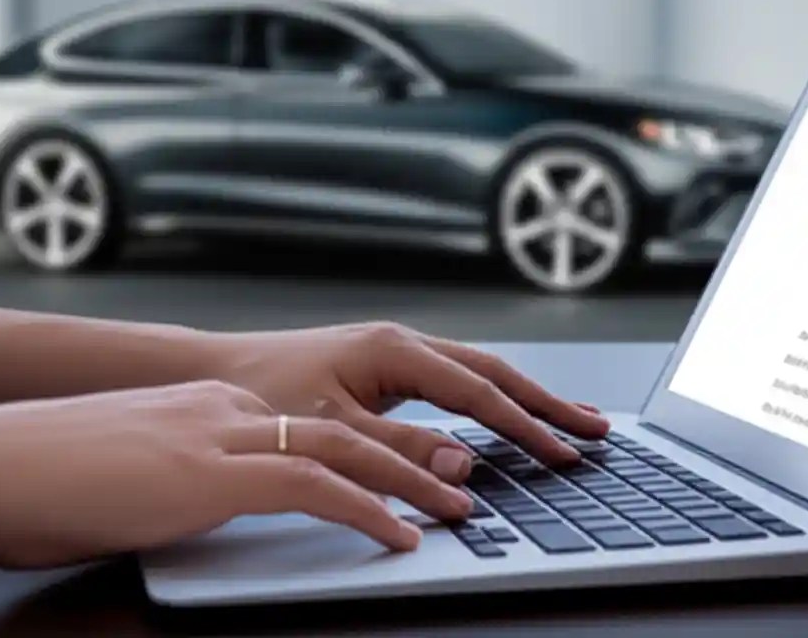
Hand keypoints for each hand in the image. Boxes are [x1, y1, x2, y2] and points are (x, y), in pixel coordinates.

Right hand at [0, 380, 472, 568]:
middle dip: (418, 458)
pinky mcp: (207, 472)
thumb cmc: (45, 478)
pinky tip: (398, 537)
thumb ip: (191, 480)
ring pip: (345, 449)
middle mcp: (227, 410)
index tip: (419, 475)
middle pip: (349, 429)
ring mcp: (218, 435)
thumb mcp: (138, 475)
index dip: (379, 453)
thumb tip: (214, 501)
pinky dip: (366, 510)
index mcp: (213, 407)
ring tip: (456, 513)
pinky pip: (312, 486)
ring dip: (411, 484)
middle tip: (466, 486)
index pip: (317, 427)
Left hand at [206, 323, 609, 477]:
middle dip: (547, 403)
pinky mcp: (385, 366)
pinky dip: (491, 399)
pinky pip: (456, 381)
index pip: (481, 393)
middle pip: (495, 373)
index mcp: (396, 351)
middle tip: (596, 429)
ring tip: (570, 419)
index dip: (526, 426)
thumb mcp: (330, 430)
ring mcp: (396, 352)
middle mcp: (404, 343)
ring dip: (525, 398)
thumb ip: (399, 450)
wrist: (211, 372)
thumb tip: (465, 464)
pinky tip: (505, 412)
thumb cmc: (261, 396)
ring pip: (478, 373)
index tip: (564, 453)